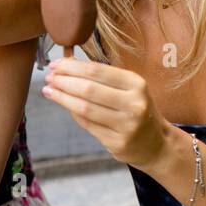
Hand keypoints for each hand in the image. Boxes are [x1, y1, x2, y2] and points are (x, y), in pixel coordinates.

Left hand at [41, 57, 175, 171]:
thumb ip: (101, 77)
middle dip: (64, 81)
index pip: (97, 71)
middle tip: (49, 77)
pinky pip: (88, 125)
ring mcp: (127, 126)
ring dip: (62, 98)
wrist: (157, 144)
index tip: (55, 64)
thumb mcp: (128, 88)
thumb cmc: (136, 109)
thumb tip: (66, 61)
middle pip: (88, 89)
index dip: (72, 66)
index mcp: (136, 84)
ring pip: (84, 108)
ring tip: (49, 90)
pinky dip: (73, 113)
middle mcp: (134, 104)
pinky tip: (64, 105)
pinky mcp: (118, 143)